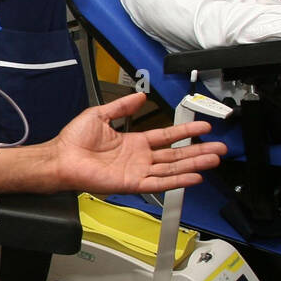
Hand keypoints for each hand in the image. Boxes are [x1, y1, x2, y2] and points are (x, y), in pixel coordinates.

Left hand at [50, 93, 225, 193]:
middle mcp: (139, 158)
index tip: (203, 128)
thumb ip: (122, 106)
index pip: (167, 137)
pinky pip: (159, 183)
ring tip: (213, 159)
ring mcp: (137, 171)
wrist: (61, 158)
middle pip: (176, 155)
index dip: (185, 133)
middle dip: (198, 151)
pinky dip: (177, 180)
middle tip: (219, 148)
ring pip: (173, 168)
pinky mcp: (132, 183)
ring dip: (194, 164)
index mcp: (134, 142)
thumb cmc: (74, 141)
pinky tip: (194, 176)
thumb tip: (139, 96)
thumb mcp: (100, 114)